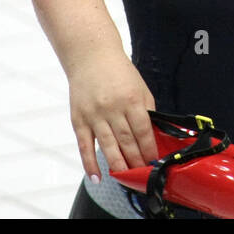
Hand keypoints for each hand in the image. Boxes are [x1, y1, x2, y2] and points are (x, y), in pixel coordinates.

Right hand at [67, 50, 158, 181]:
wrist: (90, 55)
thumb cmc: (118, 72)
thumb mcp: (140, 87)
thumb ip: (146, 111)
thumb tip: (152, 138)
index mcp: (132, 99)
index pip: (143, 132)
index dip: (149, 151)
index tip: (153, 163)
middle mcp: (113, 108)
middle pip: (127, 142)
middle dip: (136, 162)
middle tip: (142, 176)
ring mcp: (94, 115)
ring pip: (108, 147)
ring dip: (118, 166)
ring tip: (126, 178)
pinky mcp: (79, 119)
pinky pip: (85, 146)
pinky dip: (90, 164)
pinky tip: (98, 177)